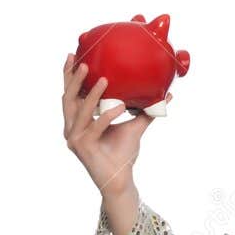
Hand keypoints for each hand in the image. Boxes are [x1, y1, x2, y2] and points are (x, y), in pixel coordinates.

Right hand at [61, 54, 162, 199]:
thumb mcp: (135, 127)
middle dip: (74, 79)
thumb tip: (167, 96)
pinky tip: (121, 107)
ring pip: (80, 110)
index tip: (74, 55)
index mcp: (78, 121)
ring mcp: (74, 138)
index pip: (70, 94)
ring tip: (104, 79)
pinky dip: (107, 115)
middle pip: (67, 99)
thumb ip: (146, 111)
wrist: (121, 180)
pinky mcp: (81, 147)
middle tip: (86, 63)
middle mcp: (72, 128)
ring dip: (92, 94)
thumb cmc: (123, 154)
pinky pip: (95, 126)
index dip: (68, 75)